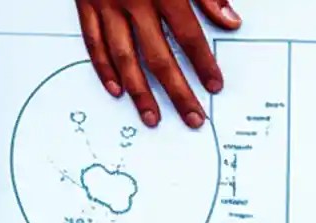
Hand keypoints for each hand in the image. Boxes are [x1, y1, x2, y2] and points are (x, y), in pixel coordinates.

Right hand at [76, 0, 241, 128]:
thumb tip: (230, 20)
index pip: (189, 35)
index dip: (204, 63)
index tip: (215, 86)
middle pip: (159, 55)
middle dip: (178, 91)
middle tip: (192, 117)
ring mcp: (106, 2)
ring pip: (124, 57)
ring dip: (140, 91)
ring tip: (153, 117)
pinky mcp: (85, 1)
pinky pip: (92, 41)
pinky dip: (103, 68)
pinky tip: (117, 89)